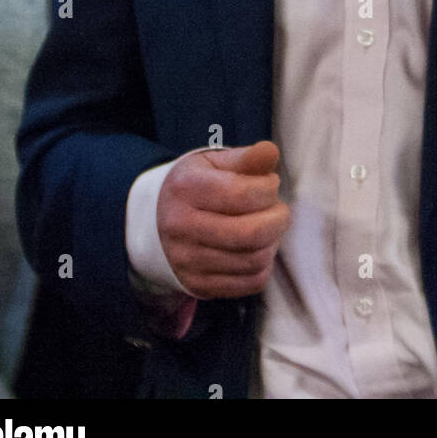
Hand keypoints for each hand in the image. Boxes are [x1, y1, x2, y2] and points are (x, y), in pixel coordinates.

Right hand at [157, 140, 290, 300]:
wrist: (157, 222)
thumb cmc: (196, 186)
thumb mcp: (214, 164)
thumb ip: (245, 158)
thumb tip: (270, 152)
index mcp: (185, 188)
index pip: (241, 194)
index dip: (268, 189)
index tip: (270, 184)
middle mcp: (181, 227)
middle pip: (250, 234)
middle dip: (278, 219)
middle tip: (279, 209)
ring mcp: (187, 261)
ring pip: (254, 260)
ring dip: (273, 242)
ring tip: (268, 227)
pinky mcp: (198, 286)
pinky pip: (250, 282)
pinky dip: (265, 265)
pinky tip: (259, 248)